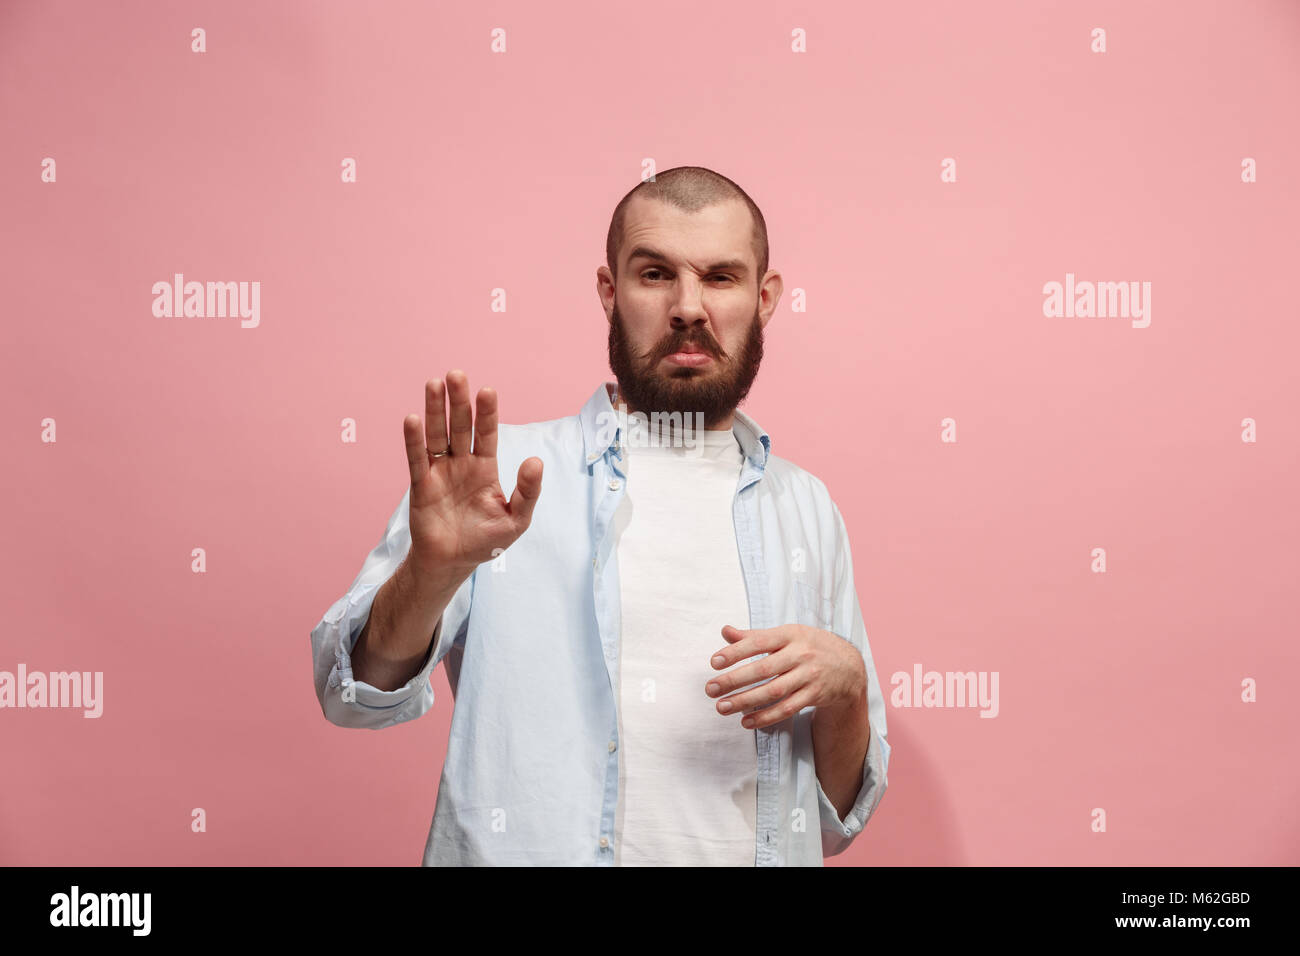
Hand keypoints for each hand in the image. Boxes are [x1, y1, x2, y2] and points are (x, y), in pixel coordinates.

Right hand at [402, 369, 542, 578]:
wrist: (453, 562)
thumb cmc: (486, 541)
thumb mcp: (516, 520)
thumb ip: (527, 492)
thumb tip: (536, 461)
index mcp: (485, 467)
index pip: (486, 433)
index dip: (487, 413)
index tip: (487, 390)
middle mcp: (462, 463)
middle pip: (460, 426)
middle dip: (459, 401)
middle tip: (456, 375)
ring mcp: (440, 472)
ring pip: (437, 436)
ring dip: (435, 411)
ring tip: (434, 384)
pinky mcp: (421, 486)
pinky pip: (417, 460)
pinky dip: (414, 441)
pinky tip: (412, 419)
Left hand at [704, 624, 866, 729]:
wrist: (849, 666)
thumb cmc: (810, 646)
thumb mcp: (787, 634)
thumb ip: (755, 636)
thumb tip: (725, 632)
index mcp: (790, 634)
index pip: (758, 642)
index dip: (735, 652)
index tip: (714, 662)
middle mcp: (800, 654)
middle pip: (763, 669)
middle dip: (734, 680)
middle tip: (710, 689)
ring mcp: (809, 676)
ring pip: (773, 692)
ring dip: (745, 701)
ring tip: (722, 707)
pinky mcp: (814, 695)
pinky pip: (786, 709)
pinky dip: (765, 717)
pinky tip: (746, 721)